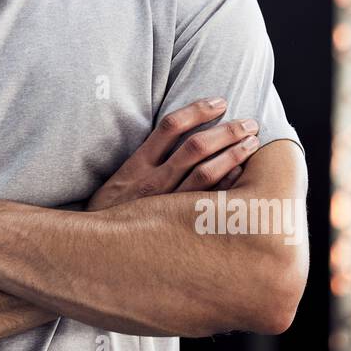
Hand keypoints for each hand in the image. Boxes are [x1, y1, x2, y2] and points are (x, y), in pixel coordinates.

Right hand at [85, 99, 259, 210]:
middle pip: (195, 148)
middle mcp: (153, 182)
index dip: (197, 110)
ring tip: (252, 143)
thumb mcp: (121, 178)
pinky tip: (242, 174)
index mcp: (137, 165)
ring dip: (233, 155)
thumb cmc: (113, 209)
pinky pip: (208, 203)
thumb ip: (148, 157)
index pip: (170, 127)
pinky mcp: (176, 224)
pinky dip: (227, 185)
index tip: (219, 101)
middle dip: (226, 131)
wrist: (98, 249)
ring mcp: (166, 204)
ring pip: (206, 174)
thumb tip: (181, 132)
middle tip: (250, 122)